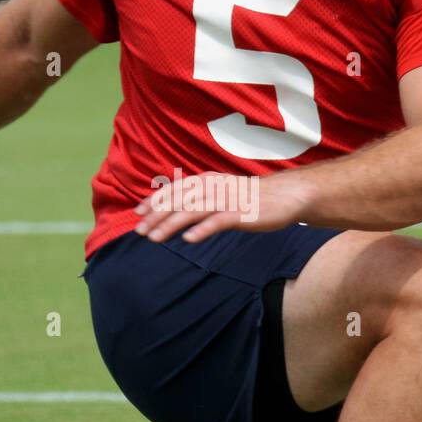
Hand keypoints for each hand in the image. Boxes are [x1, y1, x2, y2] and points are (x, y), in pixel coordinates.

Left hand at [132, 169, 312, 243]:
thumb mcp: (220, 192)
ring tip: (155, 238)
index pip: (174, 190)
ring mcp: (226, 200)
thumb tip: (176, 210)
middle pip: (179, 201)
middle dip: (156, 215)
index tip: (137, 213)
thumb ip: (200, 198)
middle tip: (139, 231)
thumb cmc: (249, 197)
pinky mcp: (241, 214)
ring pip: (193, 211)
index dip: (154, 200)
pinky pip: (218, 221)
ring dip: (171, 224)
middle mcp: (213, 188)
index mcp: (206, 181)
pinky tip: (188, 240)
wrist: (283, 196)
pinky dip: (202, 230)